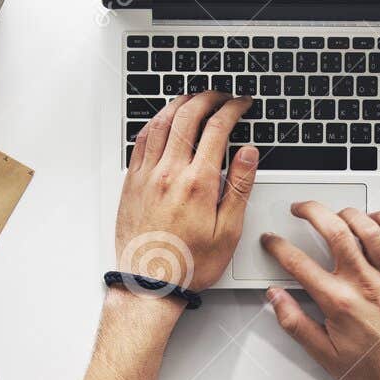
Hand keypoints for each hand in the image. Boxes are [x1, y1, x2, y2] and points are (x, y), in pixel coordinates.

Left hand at [116, 90, 257, 294]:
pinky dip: (155, 122)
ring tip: (193, 97)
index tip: (241, 103)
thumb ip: (238, 187)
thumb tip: (248, 154)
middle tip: (221, 95)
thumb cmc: (188, 263)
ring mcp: (146, 175)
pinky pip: (141, 140)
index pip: (217, 128)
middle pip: (188, 116)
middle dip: (207, 98)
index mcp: (197, 183)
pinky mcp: (131, 182)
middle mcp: (169, 173)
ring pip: (162, 123)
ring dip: (180, 103)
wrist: (149, 284)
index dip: (232, 108)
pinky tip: (163, 120)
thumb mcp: (227, 231)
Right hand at [262, 202, 379, 379]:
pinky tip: (373, 219)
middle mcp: (365, 283)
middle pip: (334, 230)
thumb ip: (295, 323)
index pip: (298, 263)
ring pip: (367, 227)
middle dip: (311, 211)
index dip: (278, 246)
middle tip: (300, 209)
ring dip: (346, 212)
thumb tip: (275, 299)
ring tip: (334, 213)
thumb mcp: (324, 354)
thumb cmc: (375, 370)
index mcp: (339, 302)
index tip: (272, 240)